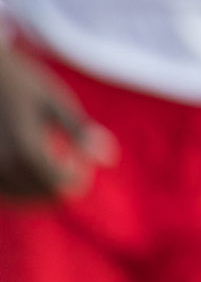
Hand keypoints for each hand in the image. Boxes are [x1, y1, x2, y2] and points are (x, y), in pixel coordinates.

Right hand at [0, 48, 115, 199]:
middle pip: (43, 195)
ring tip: (48, 155)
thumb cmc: (21, 82)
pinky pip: (8, 192)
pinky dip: (24, 185)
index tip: (78, 155)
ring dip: (43, 185)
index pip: (59, 184)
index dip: (78, 176)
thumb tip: (109, 160)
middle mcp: (0, 165)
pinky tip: (32, 162)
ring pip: (23, 198)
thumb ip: (79, 132)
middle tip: (67, 156)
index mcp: (24, 147)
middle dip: (62, 181)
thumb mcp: (54, 101)